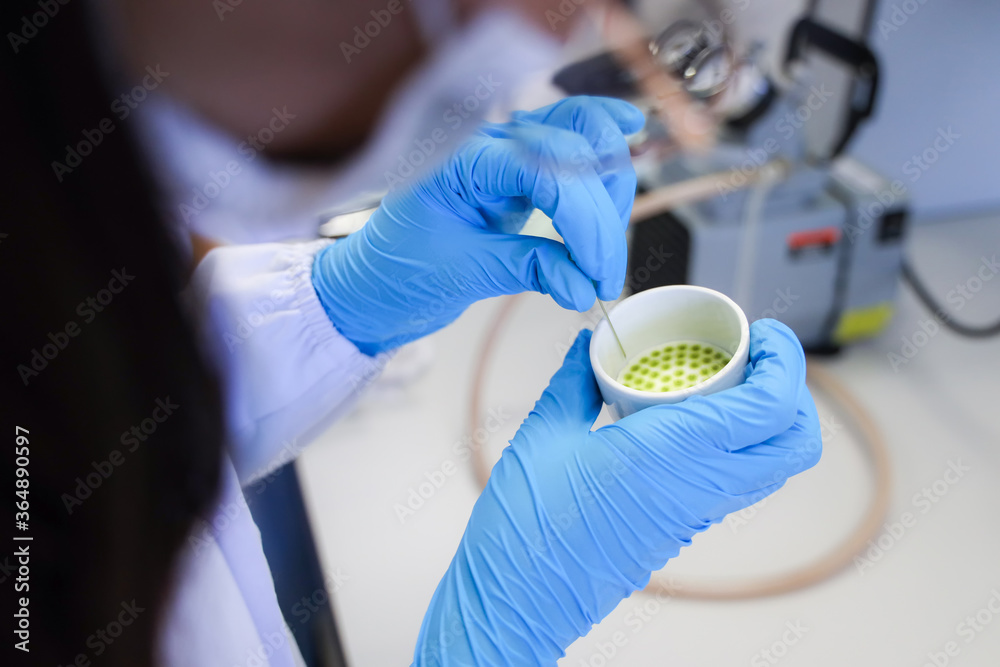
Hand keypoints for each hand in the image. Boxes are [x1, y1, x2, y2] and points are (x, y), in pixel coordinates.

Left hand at [311, 96, 644, 354]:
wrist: (373, 282)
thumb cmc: (398, 270)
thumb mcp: (463, 273)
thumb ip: (528, 269)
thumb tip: (583, 284)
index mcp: (461, 159)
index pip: (545, 169)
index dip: (584, 220)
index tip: (596, 272)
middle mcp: (486, 142)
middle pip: (573, 145)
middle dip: (602, 214)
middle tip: (603, 275)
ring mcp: (505, 150)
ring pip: (580, 134)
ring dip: (610, 187)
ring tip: (603, 255)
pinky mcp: (519, 170)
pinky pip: (570, 147)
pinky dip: (600, 151)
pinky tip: (628, 139)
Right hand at [413, 319, 821, 664]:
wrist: (522, 598)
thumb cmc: (528, 524)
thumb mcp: (545, 433)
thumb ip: (573, 381)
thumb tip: (587, 346)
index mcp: (670, 450)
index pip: (771, 407)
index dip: (786, 361)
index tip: (763, 333)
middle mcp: (700, 484)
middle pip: (798, 444)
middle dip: (795, 391)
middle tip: (759, 358)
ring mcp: (698, 511)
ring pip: (777, 467)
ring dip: (774, 421)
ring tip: (732, 385)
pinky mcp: (686, 527)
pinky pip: (743, 483)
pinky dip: (746, 446)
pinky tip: (699, 422)